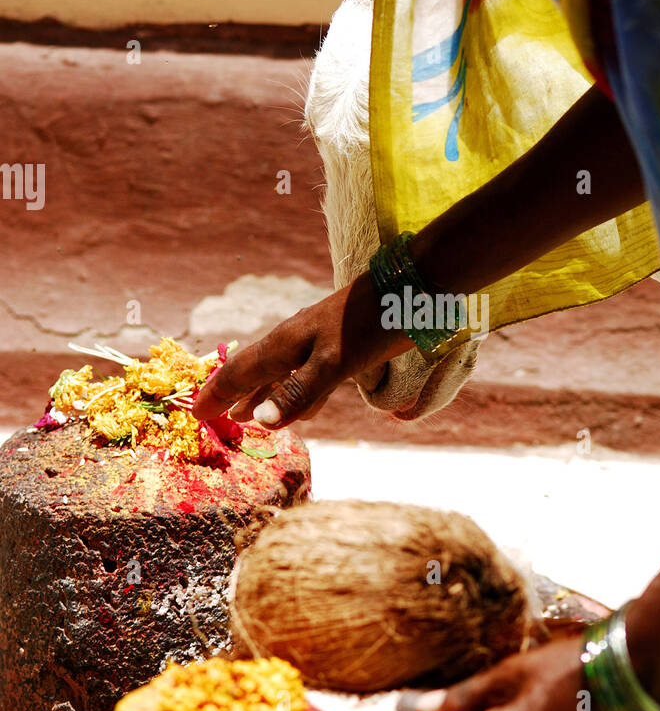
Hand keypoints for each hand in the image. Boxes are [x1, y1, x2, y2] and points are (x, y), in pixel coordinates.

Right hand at [193, 274, 411, 428]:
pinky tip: (305, 406)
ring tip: (247, 415)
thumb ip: (298, 393)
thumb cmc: (372, 324)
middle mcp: (295, 342)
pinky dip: (294, 393)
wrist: (413, 287)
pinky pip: (306, 375)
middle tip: (213, 415)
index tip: (195, 413)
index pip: (240, 371)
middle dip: (233, 394)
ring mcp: (318, 342)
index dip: (217, 393)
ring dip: (262, 395)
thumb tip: (261, 423)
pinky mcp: (341, 346)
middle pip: (254, 371)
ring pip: (280, 374)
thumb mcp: (334, 363)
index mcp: (286, 344)